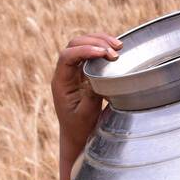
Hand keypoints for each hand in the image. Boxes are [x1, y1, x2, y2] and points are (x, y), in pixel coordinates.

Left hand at [52, 32, 121, 156]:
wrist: (77, 137)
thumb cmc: (80, 129)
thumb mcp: (86, 115)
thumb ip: (91, 97)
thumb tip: (97, 77)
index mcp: (61, 82)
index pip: (67, 57)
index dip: (85, 50)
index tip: (104, 54)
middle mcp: (65, 73)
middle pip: (74, 45)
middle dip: (95, 42)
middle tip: (116, 51)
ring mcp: (74, 72)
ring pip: (83, 45)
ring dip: (100, 42)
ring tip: (119, 47)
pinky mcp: (84, 73)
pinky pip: (91, 54)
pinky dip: (103, 49)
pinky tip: (116, 51)